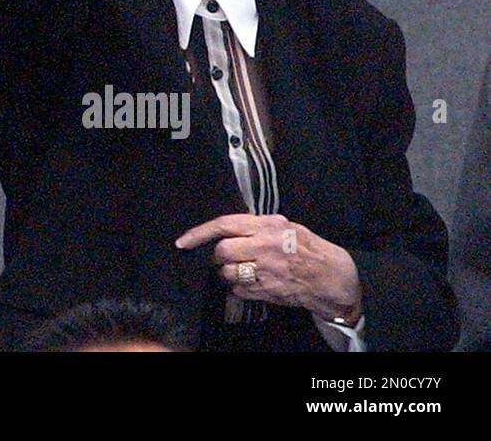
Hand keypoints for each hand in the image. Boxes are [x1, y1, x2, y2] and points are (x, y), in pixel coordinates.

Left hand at [176, 213, 362, 322]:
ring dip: (227, 272)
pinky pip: (238, 290)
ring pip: (227, 273)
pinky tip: (251, 282)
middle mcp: (264, 247)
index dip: (199, 233)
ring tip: (241, 269)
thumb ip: (257, 225)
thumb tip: (229, 228)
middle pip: (221, 252)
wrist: (334, 278)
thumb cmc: (310, 248)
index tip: (182, 241)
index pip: (224, 225)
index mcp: (267, 226)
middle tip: (225, 257)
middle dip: (218, 256)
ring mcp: (265, 272)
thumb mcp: (286, 225)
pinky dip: (238, 287)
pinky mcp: (268, 292)